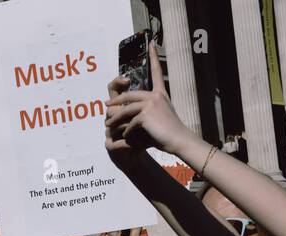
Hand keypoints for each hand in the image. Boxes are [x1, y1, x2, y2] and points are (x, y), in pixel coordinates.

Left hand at [105, 41, 195, 158]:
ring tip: (108, 124)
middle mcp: (156, 96)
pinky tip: (126, 137)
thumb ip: (148, 112)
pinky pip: (130, 123)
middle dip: (117, 100)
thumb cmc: (170, 133)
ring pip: (127, 110)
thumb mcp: (160, 118)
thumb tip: (133, 115)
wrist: (179, 140)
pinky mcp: (145, 115)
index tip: (152, 43)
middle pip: (130, 95)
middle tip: (106, 104)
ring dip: (116, 118)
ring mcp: (151, 104)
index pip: (157, 72)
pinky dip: (127, 131)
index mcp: (161, 94)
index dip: (154, 57)